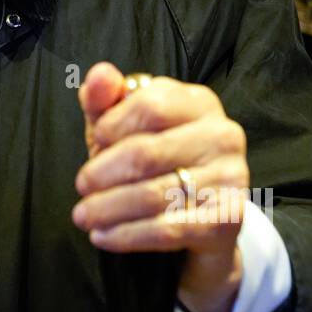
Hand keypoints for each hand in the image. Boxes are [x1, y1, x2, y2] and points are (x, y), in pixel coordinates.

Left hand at [73, 62, 249, 311]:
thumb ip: (107, 99)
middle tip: (80, 186)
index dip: (112, 124)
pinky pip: (166, 229)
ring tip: (83, 215)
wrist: (204, 219)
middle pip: (145, 153)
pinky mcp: (227, 220)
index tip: (95, 141)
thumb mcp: (126, 126)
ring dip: (107, 208)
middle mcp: (223, 135)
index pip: (149, 105)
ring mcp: (230, 178)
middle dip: (102, 172)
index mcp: (199, 102)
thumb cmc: (158, 161)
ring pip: (152, 194)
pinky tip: (103, 236)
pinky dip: (127, 235)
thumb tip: (99, 75)